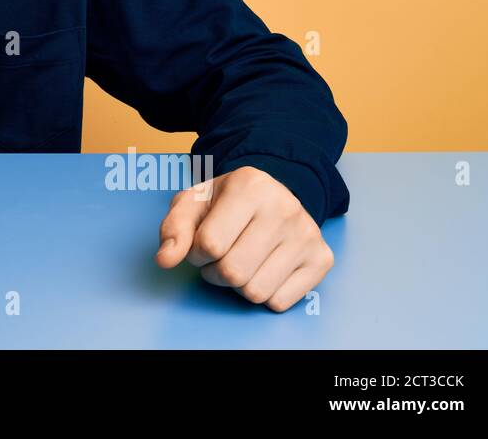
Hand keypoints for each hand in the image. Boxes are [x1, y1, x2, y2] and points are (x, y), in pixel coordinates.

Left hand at [154, 165, 334, 311]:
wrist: (273, 196)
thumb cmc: (226, 202)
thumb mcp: (194, 203)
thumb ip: (173, 228)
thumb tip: (165, 260)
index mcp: (249, 185)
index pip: (209, 244)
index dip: (196, 252)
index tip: (203, 242)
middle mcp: (284, 207)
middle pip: (233, 272)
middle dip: (214, 272)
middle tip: (219, 256)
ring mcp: (307, 234)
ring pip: (255, 292)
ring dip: (237, 286)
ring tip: (240, 261)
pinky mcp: (322, 259)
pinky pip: (280, 302)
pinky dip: (264, 294)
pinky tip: (263, 269)